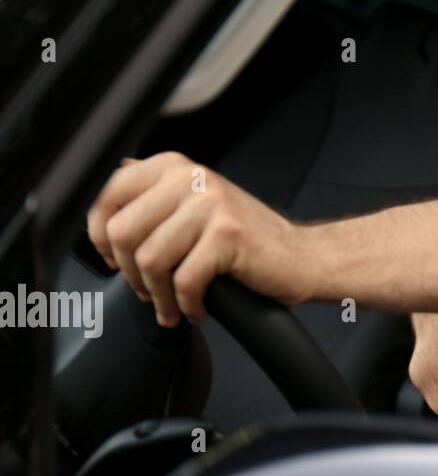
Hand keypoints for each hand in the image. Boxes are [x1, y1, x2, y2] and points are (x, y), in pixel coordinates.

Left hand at [86, 152, 311, 326]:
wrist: (300, 257)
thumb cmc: (247, 239)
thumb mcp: (197, 204)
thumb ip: (156, 190)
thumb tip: (115, 173)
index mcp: (177, 167)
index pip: (110, 193)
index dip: (100, 234)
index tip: (115, 258)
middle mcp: (192, 178)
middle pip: (123, 232)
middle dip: (130, 273)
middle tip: (148, 290)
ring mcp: (212, 204)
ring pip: (151, 260)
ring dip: (158, 296)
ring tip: (172, 305)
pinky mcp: (228, 235)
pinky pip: (184, 280)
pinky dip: (185, 304)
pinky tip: (196, 308)